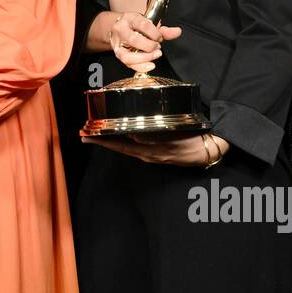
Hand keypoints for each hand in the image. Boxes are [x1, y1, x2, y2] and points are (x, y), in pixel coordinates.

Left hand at [82, 131, 227, 166]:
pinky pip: (136, 151)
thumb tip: (134, 137)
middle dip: (101, 142)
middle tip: (83, 136)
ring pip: (126, 150)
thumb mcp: (175, 136)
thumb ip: (155, 137)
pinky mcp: (158, 156)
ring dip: (110, 143)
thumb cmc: (194, 137)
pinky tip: (117, 141)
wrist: (209, 150)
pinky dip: (124, 146)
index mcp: (150, 150)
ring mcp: (152, 156)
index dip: (103, 141)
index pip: (121, 145)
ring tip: (95, 137)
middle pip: (120, 149)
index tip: (87, 136)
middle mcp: (148, 155)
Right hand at [109, 11, 181, 73]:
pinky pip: (127, 63)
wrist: (120, 27)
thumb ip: (163, 30)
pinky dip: (140, 66)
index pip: (143, 25)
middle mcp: (120, 30)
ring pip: (127, 55)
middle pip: (134, 40)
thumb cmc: (135, 26)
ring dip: (144, 58)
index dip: (155, 33)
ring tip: (155, 55)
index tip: (160, 37)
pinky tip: (150, 65)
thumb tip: (177, 32)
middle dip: (149, 46)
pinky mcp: (117, 54)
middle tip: (157, 47)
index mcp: (130, 18)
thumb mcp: (149, 24)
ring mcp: (117, 43)